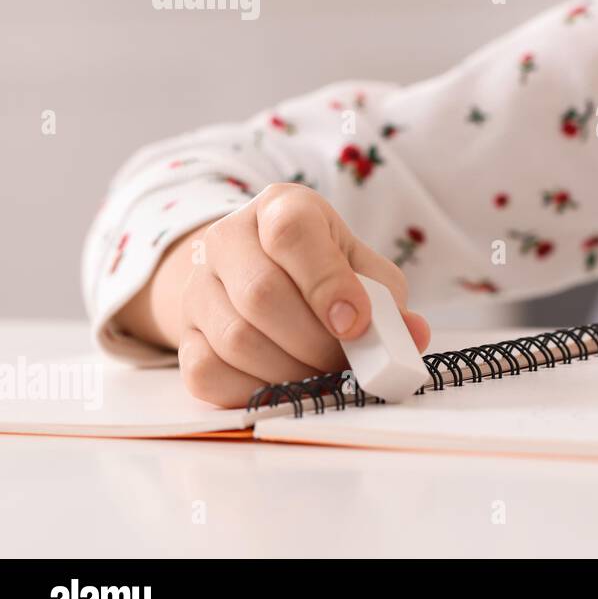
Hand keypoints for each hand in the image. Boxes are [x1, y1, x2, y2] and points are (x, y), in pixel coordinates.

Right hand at [120, 182, 429, 406]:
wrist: (258, 274)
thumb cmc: (325, 270)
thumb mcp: (363, 268)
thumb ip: (388, 299)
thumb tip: (412, 336)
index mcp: (281, 208)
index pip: (291, 233)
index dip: (327, 283)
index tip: (355, 324)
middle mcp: (228, 239)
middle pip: (262, 295)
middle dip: (315, 342)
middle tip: (346, 361)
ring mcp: (199, 287)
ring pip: (236, 340)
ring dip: (291, 371)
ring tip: (323, 374)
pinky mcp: (184, 335)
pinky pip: (207, 373)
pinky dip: (255, 390)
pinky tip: (285, 383)